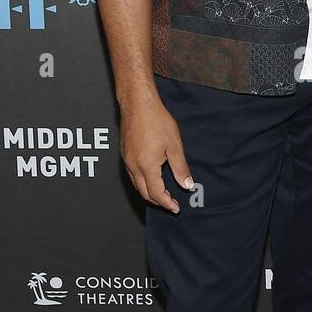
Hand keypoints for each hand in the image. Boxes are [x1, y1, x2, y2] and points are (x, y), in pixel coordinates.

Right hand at [119, 95, 194, 212]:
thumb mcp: (174, 146)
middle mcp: (133, 166)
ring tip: (163, 193)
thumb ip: (180, 168)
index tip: (176, 207)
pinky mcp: (124, 154)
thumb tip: (187, 185)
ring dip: (149, 192)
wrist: (138, 104)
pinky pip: (132, 175)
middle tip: (171, 203)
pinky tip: (151, 177)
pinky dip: (142, 182)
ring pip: (136, 185)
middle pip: (144, 193)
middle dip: (157, 201)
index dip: (166, 203)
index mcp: (146, 166)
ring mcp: (127, 160)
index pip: (156, 194)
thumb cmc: (156, 121)